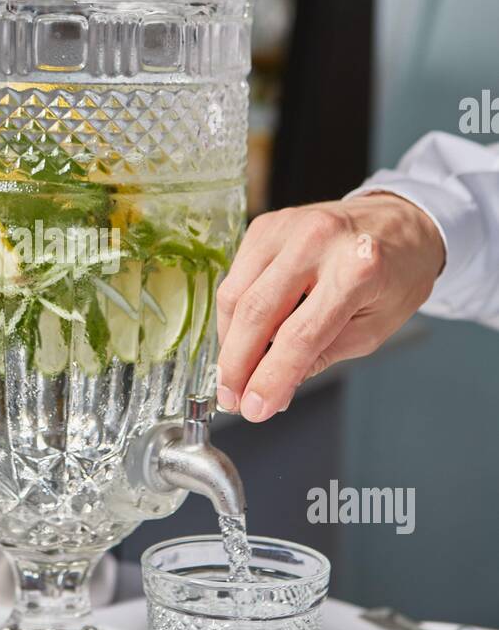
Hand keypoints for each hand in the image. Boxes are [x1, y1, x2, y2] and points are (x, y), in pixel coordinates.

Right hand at [215, 194, 445, 421]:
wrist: (400, 220)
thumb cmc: (396, 275)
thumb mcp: (375, 328)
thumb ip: (323, 356)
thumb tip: (274, 388)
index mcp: (357, 268)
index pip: (300, 336)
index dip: (271, 378)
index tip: (255, 409)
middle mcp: (317, 239)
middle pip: (257, 312)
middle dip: (237, 364)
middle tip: (231, 398)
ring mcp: (287, 227)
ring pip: (235, 294)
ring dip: (229, 341)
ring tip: (236, 371)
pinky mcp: (267, 224)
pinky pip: (235, 276)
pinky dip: (234, 312)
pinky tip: (246, 334)